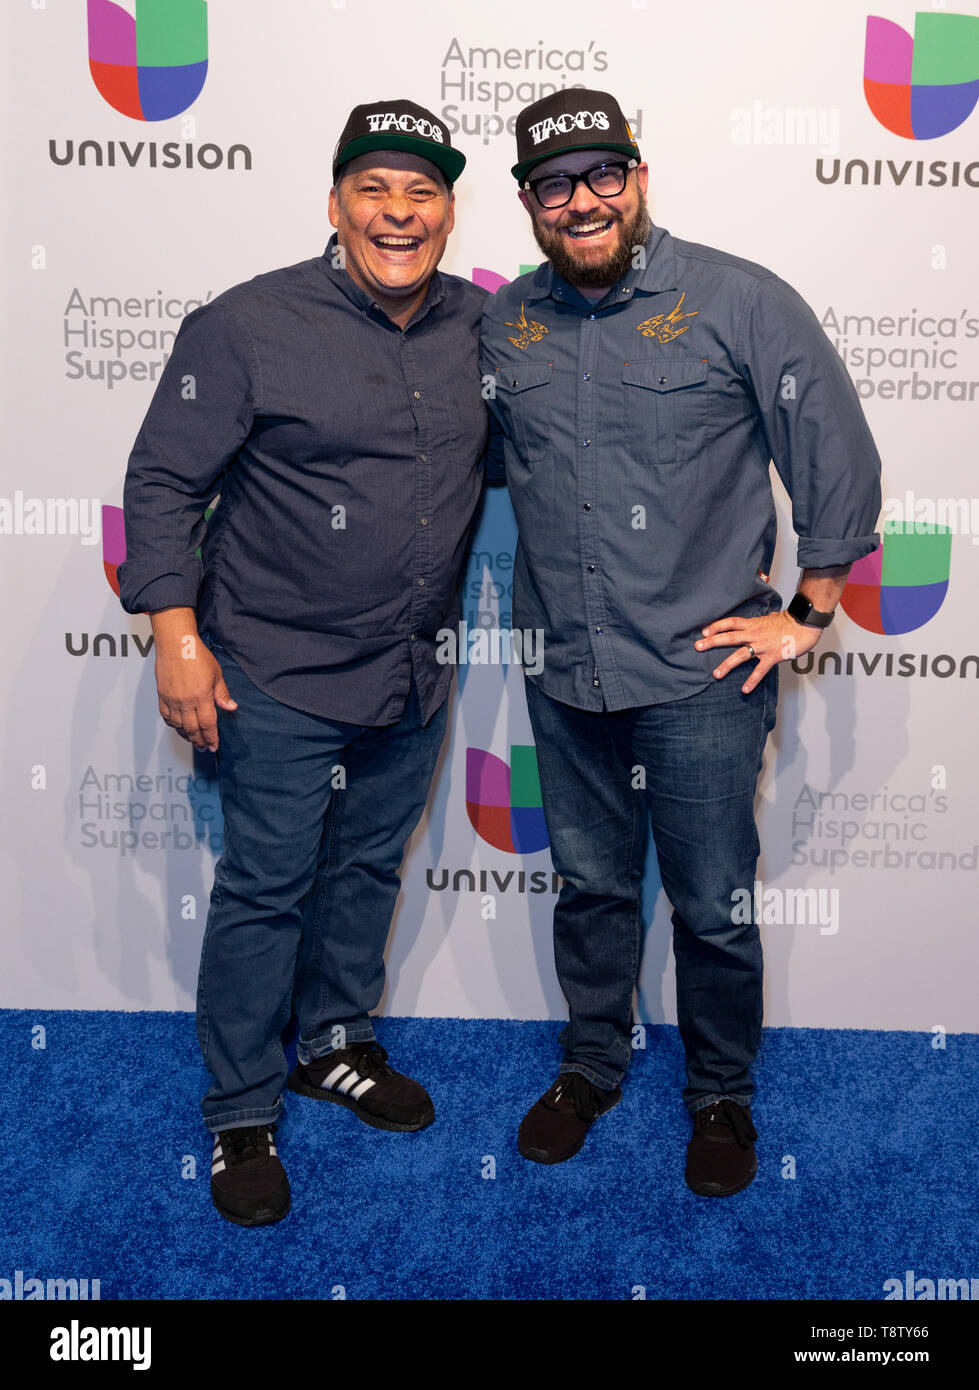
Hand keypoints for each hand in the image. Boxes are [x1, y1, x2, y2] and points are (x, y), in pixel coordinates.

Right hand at [154, 635, 236, 751]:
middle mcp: (185, 701)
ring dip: (186, 736)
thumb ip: (222, 693)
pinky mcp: (162, 696)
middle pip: (193, 729)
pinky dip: (173, 725)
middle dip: (200, 741)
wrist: (176, 644)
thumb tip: (231, 707)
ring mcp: (172, 700)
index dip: (211, 737)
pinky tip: (178, 728)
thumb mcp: (216, 674)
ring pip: (178, 726)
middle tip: (204, 748)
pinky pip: (166, 717)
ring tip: (194, 741)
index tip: (214, 746)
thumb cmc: (196, 655)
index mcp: (201, 696)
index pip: (208, 724)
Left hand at [695, 610, 823, 692]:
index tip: (704, 631)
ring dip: (727, 664)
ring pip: (740, 655)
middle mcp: (755, 634)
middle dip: (712, 642)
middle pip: (729, 637)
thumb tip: (751, 625)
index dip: (717, 626)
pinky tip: (744, 689)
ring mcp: (763, 645)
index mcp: (753, 624)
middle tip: (697, 647)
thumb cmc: (790, 621)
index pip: (731, 623)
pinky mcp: (773, 656)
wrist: (805, 623)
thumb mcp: (769, 619)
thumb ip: (758, 624)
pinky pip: (760, 670)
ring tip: (716, 674)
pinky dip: (752, 680)